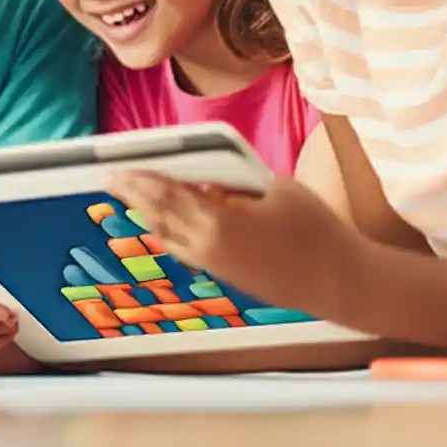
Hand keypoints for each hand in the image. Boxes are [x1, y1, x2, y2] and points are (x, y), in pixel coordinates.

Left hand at [106, 172, 361, 312]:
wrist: (337, 281)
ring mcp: (214, 264)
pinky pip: (182, 249)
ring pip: (167, 235)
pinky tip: (157, 223)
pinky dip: (165, 232)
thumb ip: (235, 184)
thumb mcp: (276, 190)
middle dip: (132, 195)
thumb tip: (204, 181)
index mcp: (219, 221)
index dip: (141, 178)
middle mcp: (207, 246)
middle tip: (109, 177)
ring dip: (144, 214)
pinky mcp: (224, 274)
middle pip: (159, 215)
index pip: (169, 194)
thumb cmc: (315, 229)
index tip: (118, 165)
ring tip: (126, 196)